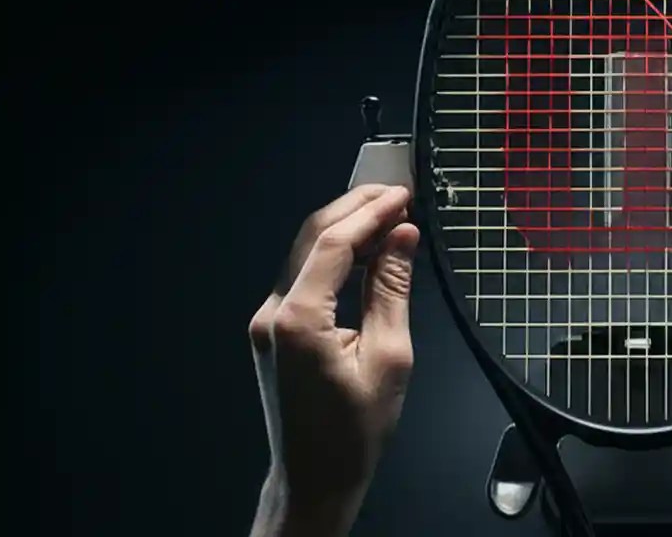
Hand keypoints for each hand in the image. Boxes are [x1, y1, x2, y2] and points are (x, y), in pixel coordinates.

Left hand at [248, 185, 420, 536]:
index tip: (404, 195)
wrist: (313, 479)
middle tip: (398, 192)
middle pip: (312, 238)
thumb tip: (403, 239)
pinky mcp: (272, 330)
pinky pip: (303, 278)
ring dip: (346, 229)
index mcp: (297, 321)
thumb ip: (392, 291)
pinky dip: (335, 257)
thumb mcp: (389, 358)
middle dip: (355, 208)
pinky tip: (367, 251)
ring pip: (305, 254)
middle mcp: (271, 313)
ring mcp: (266, 321)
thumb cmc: (354, 432)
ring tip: (389, 214)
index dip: (371, 212)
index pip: (333, 244)